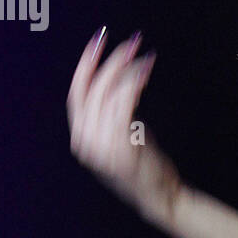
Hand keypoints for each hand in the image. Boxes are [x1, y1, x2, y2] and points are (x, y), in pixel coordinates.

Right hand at [66, 27, 181, 222]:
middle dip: (111, 61)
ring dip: (128, 69)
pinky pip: (123, 104)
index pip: (77, 94)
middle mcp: (85, 142)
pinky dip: (134, 82)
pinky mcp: (120, 147)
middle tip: (131, 42)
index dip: (86, 65)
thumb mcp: (122, 137)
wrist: (159, 197)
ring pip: (109, 93)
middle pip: (93, 89)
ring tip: (145, 56)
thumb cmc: (144, 166)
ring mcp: (101, 146)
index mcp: (82, 138)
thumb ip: (113, 114)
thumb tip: (120, 80)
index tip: (98, 41)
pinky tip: (145, 71)